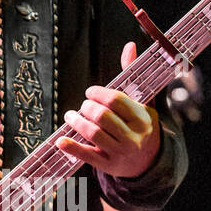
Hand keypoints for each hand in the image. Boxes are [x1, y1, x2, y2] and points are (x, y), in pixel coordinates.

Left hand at [57, 42, 161, 177]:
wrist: (149, 161)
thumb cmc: (142, 125)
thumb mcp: (143, 102)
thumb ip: (132, 75)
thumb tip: (129, 45)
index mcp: (142, 118)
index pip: (116, 100)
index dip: (98, 93)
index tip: (90, 92)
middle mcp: (133, 137)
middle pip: (102, 116)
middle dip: (87, 107)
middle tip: (83, 106)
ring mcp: (121, 153)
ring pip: (93, 133)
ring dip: (76, 122)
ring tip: (71, 116)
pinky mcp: (108, 165)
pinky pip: (87, 156)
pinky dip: (72, 148)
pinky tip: (60, 141)